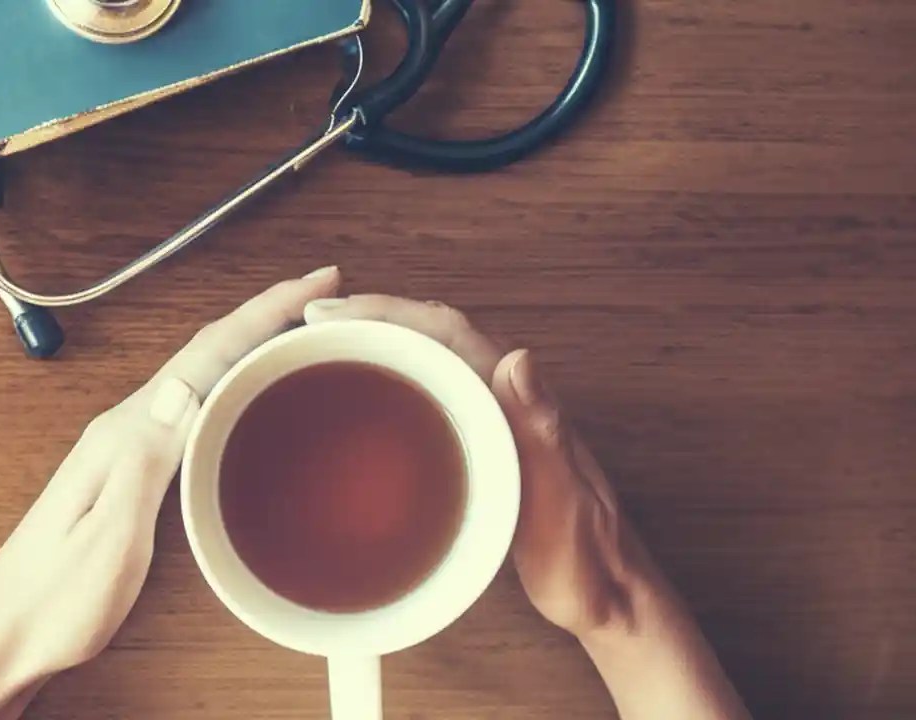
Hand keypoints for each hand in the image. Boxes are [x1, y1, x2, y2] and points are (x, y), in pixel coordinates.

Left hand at [0, 267, 340, 719]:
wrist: (3, 640)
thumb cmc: (54, 601)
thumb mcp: (108, 537)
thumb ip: (144, 460)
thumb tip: (188, 387)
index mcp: (126, 433)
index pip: (205, 353)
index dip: (263, 311)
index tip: (313, 281)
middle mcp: (125, 427)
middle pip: (205, 352)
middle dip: (265, 316)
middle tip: (322, 297)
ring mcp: (127, 448)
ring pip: (201, 376)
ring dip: (250, 346)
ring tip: (299, 333)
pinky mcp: (131, 472)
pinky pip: (192, 409)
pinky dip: (231, 386)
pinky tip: (249, 398)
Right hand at [304, 294, 652, 635]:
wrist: (605, 594)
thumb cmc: (587, 555)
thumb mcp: (563, 498)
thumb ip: (544, 432)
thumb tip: (519, 358)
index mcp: (519, 399)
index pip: (446, 330)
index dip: (386, 311)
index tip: (332, 311)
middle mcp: (506, 398)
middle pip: (430, 335)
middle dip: (370, 318)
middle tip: (310, 324)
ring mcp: (493, 421)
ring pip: (428, 363)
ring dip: (378, 347)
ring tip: (322, 350)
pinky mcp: (483, 448)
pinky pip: (429, 399)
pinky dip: (392, 386)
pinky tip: (363, 405)